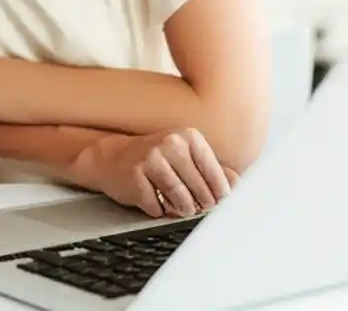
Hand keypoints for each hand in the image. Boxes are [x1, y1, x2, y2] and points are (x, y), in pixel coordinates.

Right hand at [81, 128, 234, 218]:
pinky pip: (158, 207)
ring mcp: (151, 159)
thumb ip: (212, 169)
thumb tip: (237, 184)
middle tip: (196, 206)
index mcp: (188, 136)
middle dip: (201, 205)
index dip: (219, 194)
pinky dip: (159, 210)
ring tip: (178, 206)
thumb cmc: (153, 159)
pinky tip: (155, 201)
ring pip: (181, 201)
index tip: (217, 201)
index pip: (215, 175)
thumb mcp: (184, 156)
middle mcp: (170, 144)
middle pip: (201, 190)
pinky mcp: (135, 177)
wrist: (110, 156)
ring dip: (181, 210)